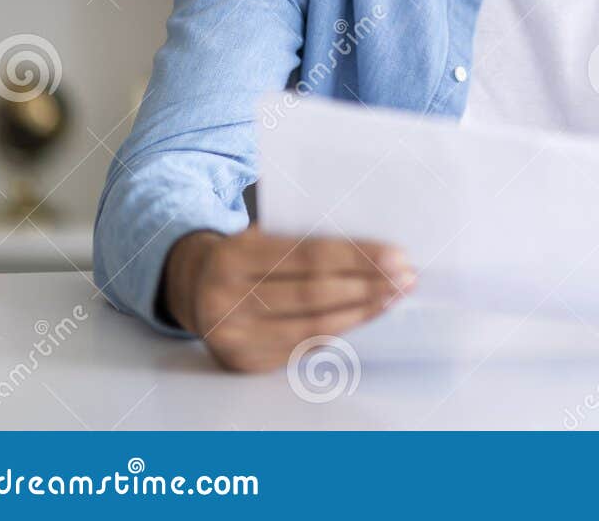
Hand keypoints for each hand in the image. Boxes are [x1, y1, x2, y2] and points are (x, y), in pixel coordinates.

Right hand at [161, 228, 414, 371]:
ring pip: (313, 327)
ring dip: (363, 312)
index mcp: (233, 257)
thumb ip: (304, 239)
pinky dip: (341, 331)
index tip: (398, 254)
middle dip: (369, 286)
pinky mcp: (243, 364)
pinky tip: (365, 316)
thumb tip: (373, 251)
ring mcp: (233, 338)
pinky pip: (304, 348)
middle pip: (314, 294)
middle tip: (407, 277)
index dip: (358, 257)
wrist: (191, 288)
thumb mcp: (260, 235)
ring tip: (395, 297)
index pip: (309, 255)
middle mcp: (226, 300)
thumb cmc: (243, 255)